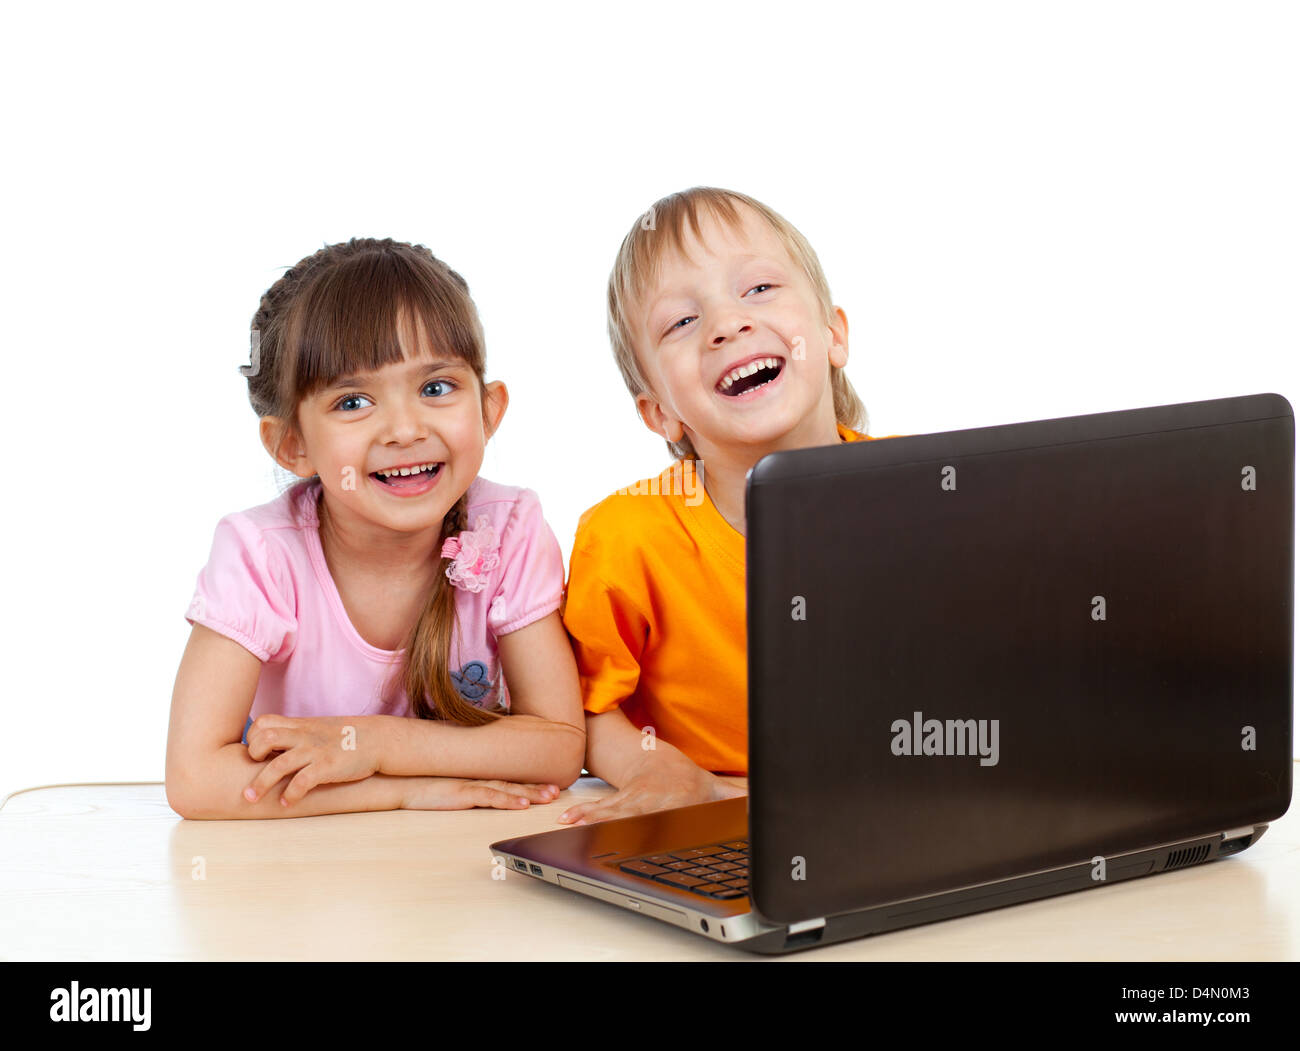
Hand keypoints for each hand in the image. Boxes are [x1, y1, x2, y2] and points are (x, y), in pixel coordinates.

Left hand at [243, 715, 380, 807]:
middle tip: (252, 769)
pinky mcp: (327, 767)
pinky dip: (290, 794)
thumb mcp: (319, 728)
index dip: (253, 737)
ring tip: (251, 798)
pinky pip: (302, 782)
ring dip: (261, 784)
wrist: (378, 739)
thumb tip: (276, 748)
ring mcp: (315, 752)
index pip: (264, 722)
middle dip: (252, 755)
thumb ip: (298, 735)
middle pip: (264, 739)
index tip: (256, 753)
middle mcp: (304, 737)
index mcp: (300, 726)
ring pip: (278, 765)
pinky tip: (287, 803)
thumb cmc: (347, 737)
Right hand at [402, 777, 561, 810]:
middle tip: (558, 790)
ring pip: (507, 788)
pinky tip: (522, 804)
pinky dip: (508, 800)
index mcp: (474, 776)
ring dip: (530, 792)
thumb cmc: (420, 784)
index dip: (527, 781)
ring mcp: (470, 784)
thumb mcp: (445, 785)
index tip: (546, 784)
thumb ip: (461, 787)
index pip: (506, 778)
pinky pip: (489, 797)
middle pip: (513, 782)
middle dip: (537, 786)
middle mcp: (476, 778)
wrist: (398, 780)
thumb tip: (472, 792)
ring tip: (550, 796)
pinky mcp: (461, 793)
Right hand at [557, 751, 745, 824]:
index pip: (678, 812)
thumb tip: (763, 803)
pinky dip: (585, 813)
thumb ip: (737, 797)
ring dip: (597, 818)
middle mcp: (658, 800)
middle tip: (606, 829)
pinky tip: (569, 821)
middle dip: (626, 821)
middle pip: (642, 814)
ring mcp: (636, 798)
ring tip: (576, 824)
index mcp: (683, 798)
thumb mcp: (713, 786)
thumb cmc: (685, 778)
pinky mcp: (619, 798)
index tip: (659, 820)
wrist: (652, 755)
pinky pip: (602, 808)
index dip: (670, 818)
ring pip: (618, 810)